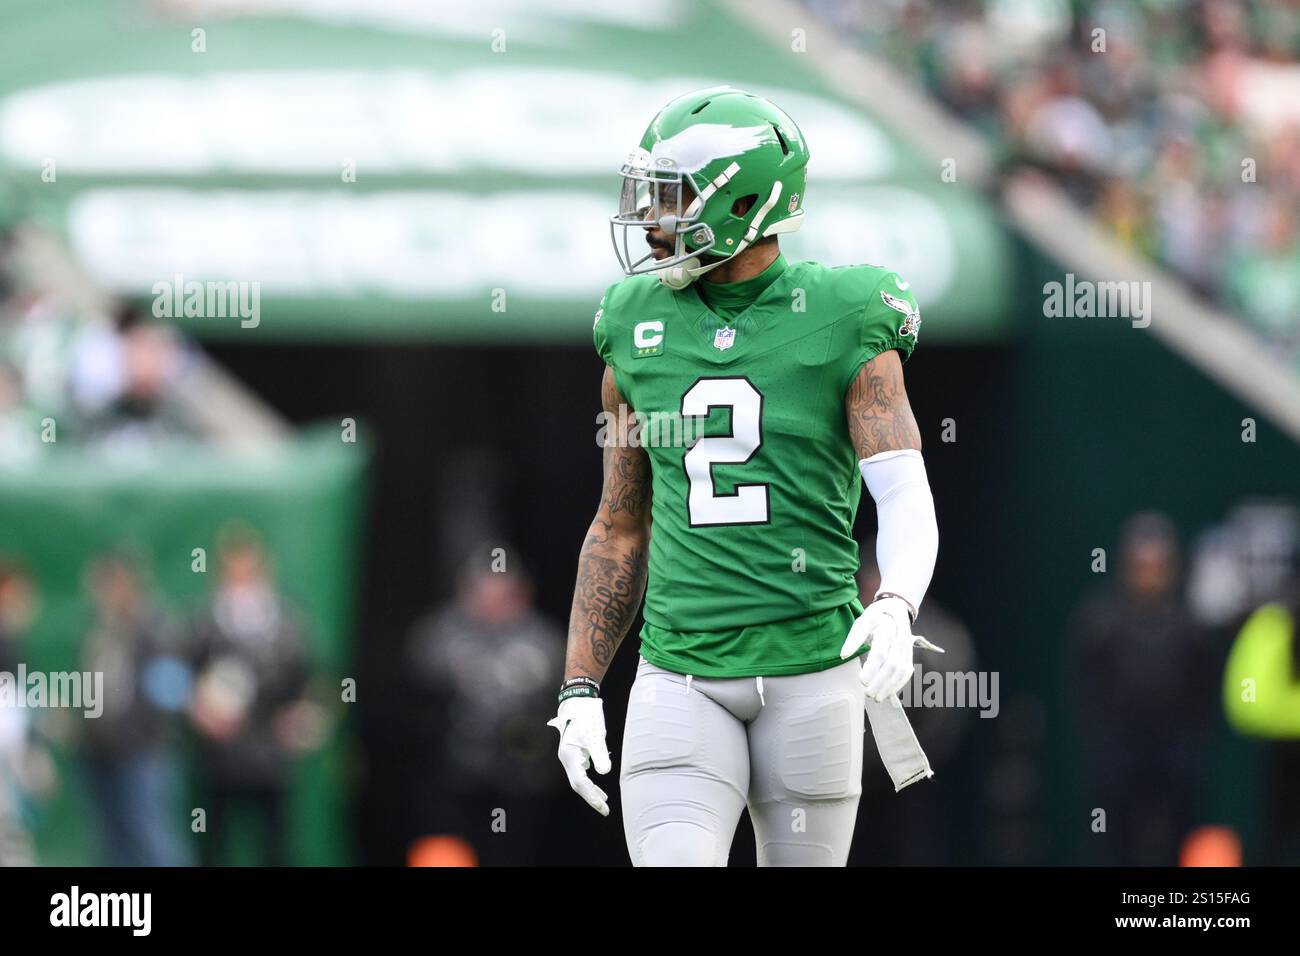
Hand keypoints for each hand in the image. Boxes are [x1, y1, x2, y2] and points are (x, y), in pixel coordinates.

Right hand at [546, 697, 610, 815]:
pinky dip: (590, 780)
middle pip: (578, 784)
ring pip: (579, 778)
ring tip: (603, 801)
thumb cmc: (586, 716)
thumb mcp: (595, 735)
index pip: (581, 783)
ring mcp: (570, 755)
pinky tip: (597, 784)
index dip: (592, 796)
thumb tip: (605, 772)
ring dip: (591, 790)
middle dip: (591, 797)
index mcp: (569, 756)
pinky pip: (581, 771)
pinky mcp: (574, 751)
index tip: (603, 807)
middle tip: (605, 810)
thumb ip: (600, 754)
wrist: (578, 700)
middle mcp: (567, 758)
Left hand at [839, 596, 943, 701]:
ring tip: (875, 697)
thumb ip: (854, 638)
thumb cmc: (875, 616)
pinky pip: (906, 673)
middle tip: (866, 693)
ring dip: (889, 686)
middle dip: (880, 681)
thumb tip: (844, 656)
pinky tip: (886, 693)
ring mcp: (907, 648)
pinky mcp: (909, 655)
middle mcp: (900, 639)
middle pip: (892, 664)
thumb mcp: (862, 621)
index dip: (871, 668)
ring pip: (901, 671)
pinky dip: (897, 685)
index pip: (880, 652)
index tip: (861, 680)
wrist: (896, 608)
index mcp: (886, 629)